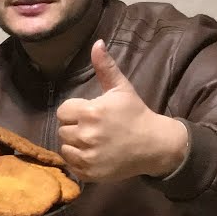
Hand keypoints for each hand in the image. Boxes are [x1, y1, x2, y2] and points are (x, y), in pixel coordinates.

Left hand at [55, 40, 188, 181]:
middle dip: (74, 127)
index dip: (74, 111)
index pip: (63, 111)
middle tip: (92, 128)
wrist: (154, 145)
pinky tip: (93, 153)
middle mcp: (87, 135)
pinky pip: (70, 164)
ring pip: (64, 147)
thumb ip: (105, 67)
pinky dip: (78, 159)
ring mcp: (88, 156)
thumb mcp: (121, 89)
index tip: (88, 113)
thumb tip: (96, 43)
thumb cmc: (135, 114)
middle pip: (62, 130)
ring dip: (74, 144)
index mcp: (91, 112)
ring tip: (92, 141)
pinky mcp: (89, 173)